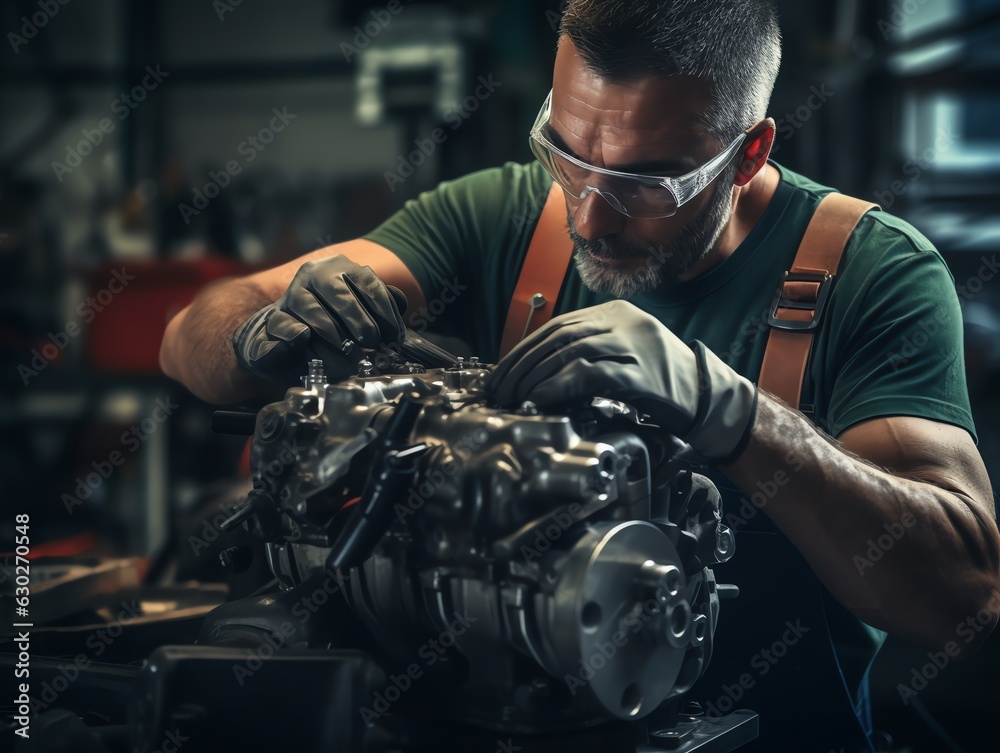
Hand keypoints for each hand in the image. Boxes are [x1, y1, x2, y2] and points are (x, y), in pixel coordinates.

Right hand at [232, 256, 405, 383]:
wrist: (294, 332)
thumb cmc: (338, 319)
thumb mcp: (363, 307)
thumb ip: (382, 304)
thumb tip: (402, 303)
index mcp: (342, 267)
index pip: (367, 283)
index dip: (385, 311)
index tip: (395, 336)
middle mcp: (315, 274)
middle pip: (340, 295)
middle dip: (359, 322)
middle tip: (372, 344)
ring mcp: (293, 294)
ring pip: (313, 310)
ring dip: (332, 332)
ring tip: (348, 350)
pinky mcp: (275, 317)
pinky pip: (286, 325)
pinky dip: (296, 335)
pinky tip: (307, 342)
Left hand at [487, 300, 756, 460]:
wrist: (707, 397)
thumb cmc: (659, 383)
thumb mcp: (620, 356)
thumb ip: (585, 354)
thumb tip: (535, 372)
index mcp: (615, 314)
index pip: (557, 326)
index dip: (524, 351)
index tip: (502, 375)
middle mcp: (623, 323)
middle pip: (558, 337)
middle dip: (522, 365)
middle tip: (500, 391)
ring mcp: (635, 346)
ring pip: (571, 352)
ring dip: (535, 377)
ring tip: (515, 398)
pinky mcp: (642, 374)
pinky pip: (591, 374)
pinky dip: (559, 386)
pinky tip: (541, 399)